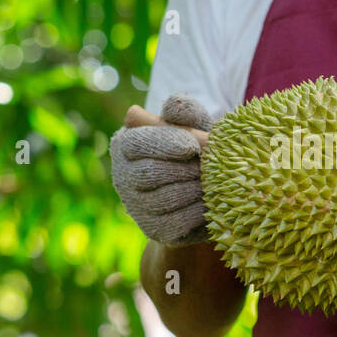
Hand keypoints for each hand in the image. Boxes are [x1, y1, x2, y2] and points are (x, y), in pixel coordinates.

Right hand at [109, 93, 212, 245]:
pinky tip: (210, 203)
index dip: (164, 144)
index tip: (192, 147)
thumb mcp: (196, 126)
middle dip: (184, 170)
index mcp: (127, 143)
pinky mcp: (153, 229)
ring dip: (193, 190)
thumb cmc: (200, 150)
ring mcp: (136, 206)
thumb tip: (172, 107)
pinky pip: (175, 222)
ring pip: (163, 199)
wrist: (211, 192)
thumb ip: (185, 111)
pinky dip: (197, 212)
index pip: (136, 143)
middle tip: (208, 167)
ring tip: (212, 182)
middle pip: (148, 173)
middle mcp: (123, 175)